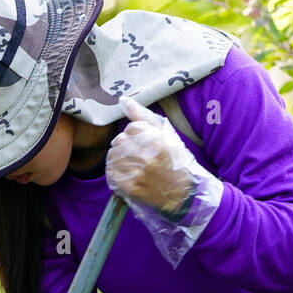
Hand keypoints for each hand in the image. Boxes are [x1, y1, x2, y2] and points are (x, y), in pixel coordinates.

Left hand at [105, 96, 201, 214]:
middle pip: (118, 141)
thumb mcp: (165, 134)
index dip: (135, 135)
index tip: (143, 143)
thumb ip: (143, 116)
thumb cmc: (174, 160)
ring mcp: (138, 172)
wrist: (181, 193)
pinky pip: (111, 173)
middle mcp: (147, 155)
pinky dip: (115, 173)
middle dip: (124, 146)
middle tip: (136, 155)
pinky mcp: (131, 187)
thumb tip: (123, 100)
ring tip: (131, 165)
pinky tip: (126, 174)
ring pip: (112, 157)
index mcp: (157, 139)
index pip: (131, 128)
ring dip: (118, 160)